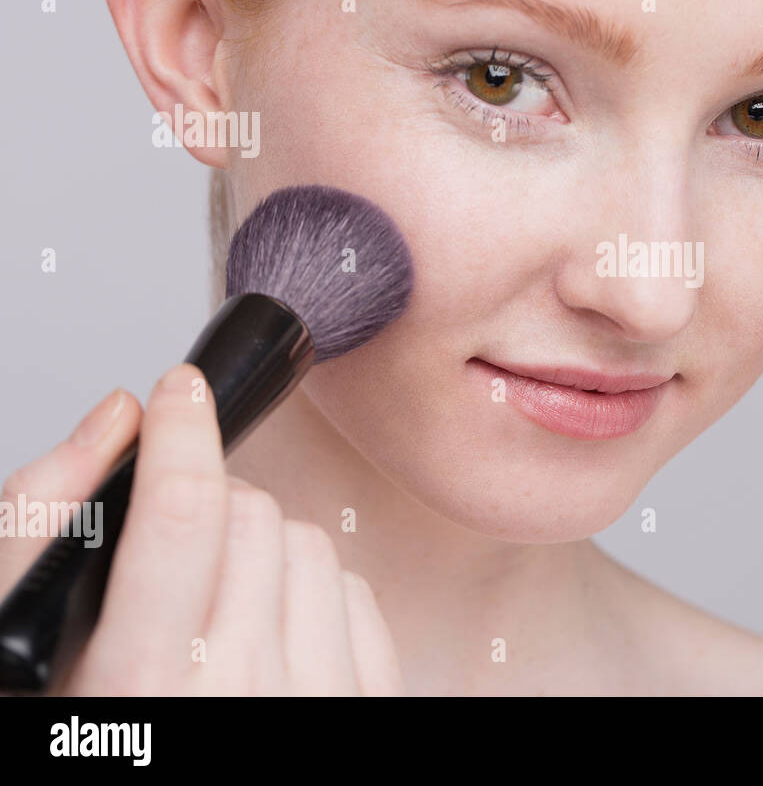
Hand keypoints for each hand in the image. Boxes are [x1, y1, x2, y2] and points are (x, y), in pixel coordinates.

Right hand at [0, 363, 402, 694]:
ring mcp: (316, 703)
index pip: (182, 514)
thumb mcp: (31, 649)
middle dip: (211, 502)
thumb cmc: (91, 733)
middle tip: (177, 543)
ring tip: (215, 599)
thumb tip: (121, 418)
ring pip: (310, 541)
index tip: (181, 392)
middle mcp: (241, 697)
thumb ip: (42, 524)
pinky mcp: (367, 706)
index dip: (182, 431)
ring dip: (264, 544)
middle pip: (251, 515)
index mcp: (140, 690)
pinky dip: (313, 588)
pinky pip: (356, 589)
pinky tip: (268, 628)